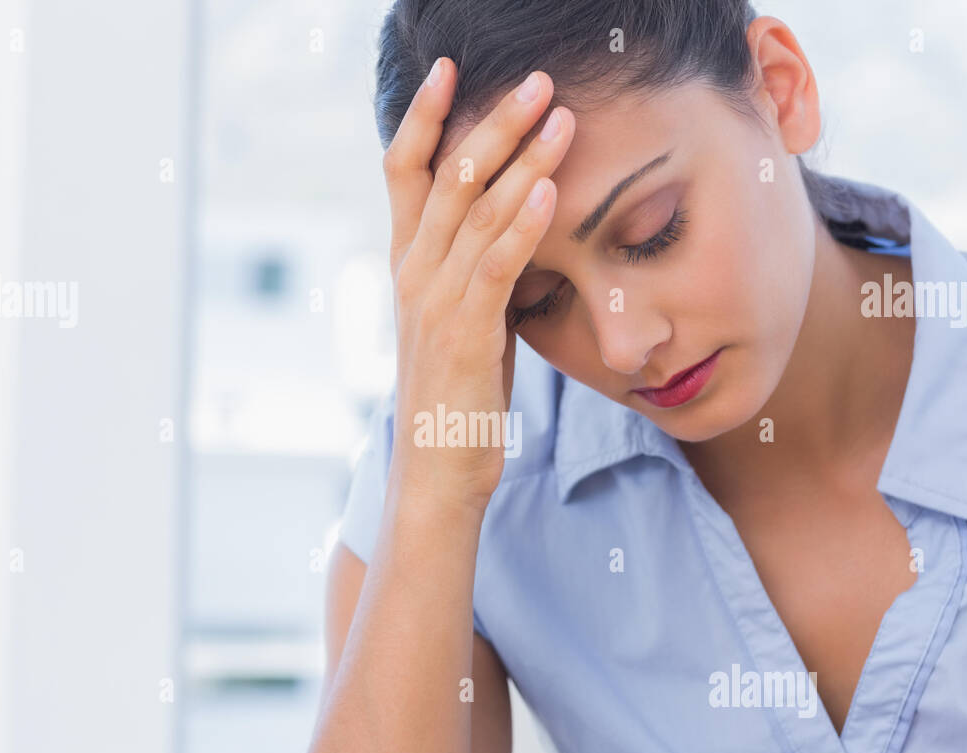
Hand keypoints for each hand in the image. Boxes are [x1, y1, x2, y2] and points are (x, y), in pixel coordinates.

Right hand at [381, 59, 574, 510]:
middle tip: (538, 79)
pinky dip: (522, 225)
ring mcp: (435, 302)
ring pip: (475, 212)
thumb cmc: (458, 396)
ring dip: (522, 160)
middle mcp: (414, 273)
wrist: (436, 470)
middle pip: (448, 176)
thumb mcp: (464, 320)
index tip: (450, 68)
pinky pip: (495, 267)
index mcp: (409, 263)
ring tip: (561, 116)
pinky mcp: (466, 335)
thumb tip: (513, 230)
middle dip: (493, 122)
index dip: (424, 116)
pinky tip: (550, 190)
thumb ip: (477, 271)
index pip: (405, 171)